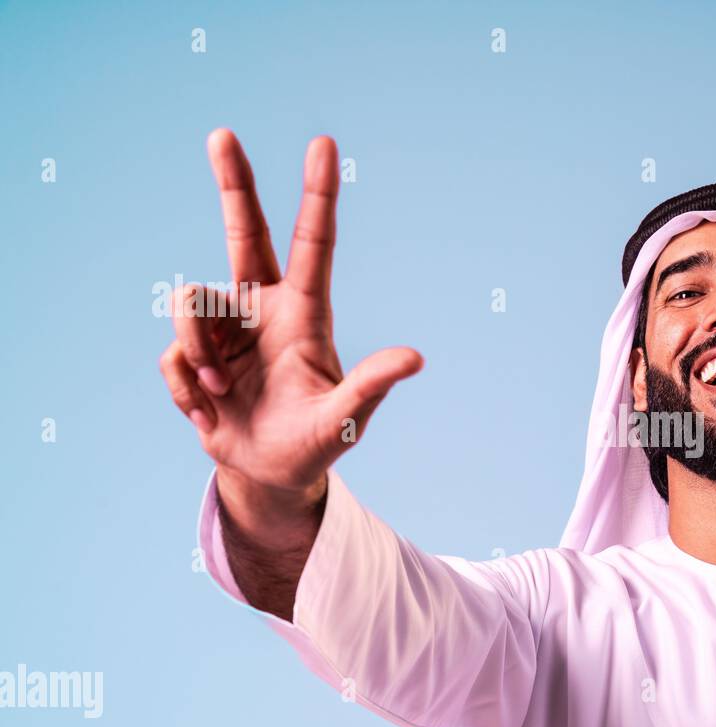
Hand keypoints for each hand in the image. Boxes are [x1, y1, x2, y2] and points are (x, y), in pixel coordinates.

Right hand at [159, 129, 422, 500]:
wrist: (268, 476)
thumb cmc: (315, 444)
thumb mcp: (344, 420)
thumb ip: (371, 386)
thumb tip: (416, 358)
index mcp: (305, 314)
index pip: (315, 244)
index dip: (317, 194)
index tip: (324, 144)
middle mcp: (262, 309)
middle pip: (243, 231)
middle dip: (233, 183)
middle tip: (222, 133)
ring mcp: (224, 329)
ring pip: (188, 304)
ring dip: (198, 354)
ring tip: (222, 392)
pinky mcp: (191, 354)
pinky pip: (172, 356)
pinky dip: (187, 390)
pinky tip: (208, 412)